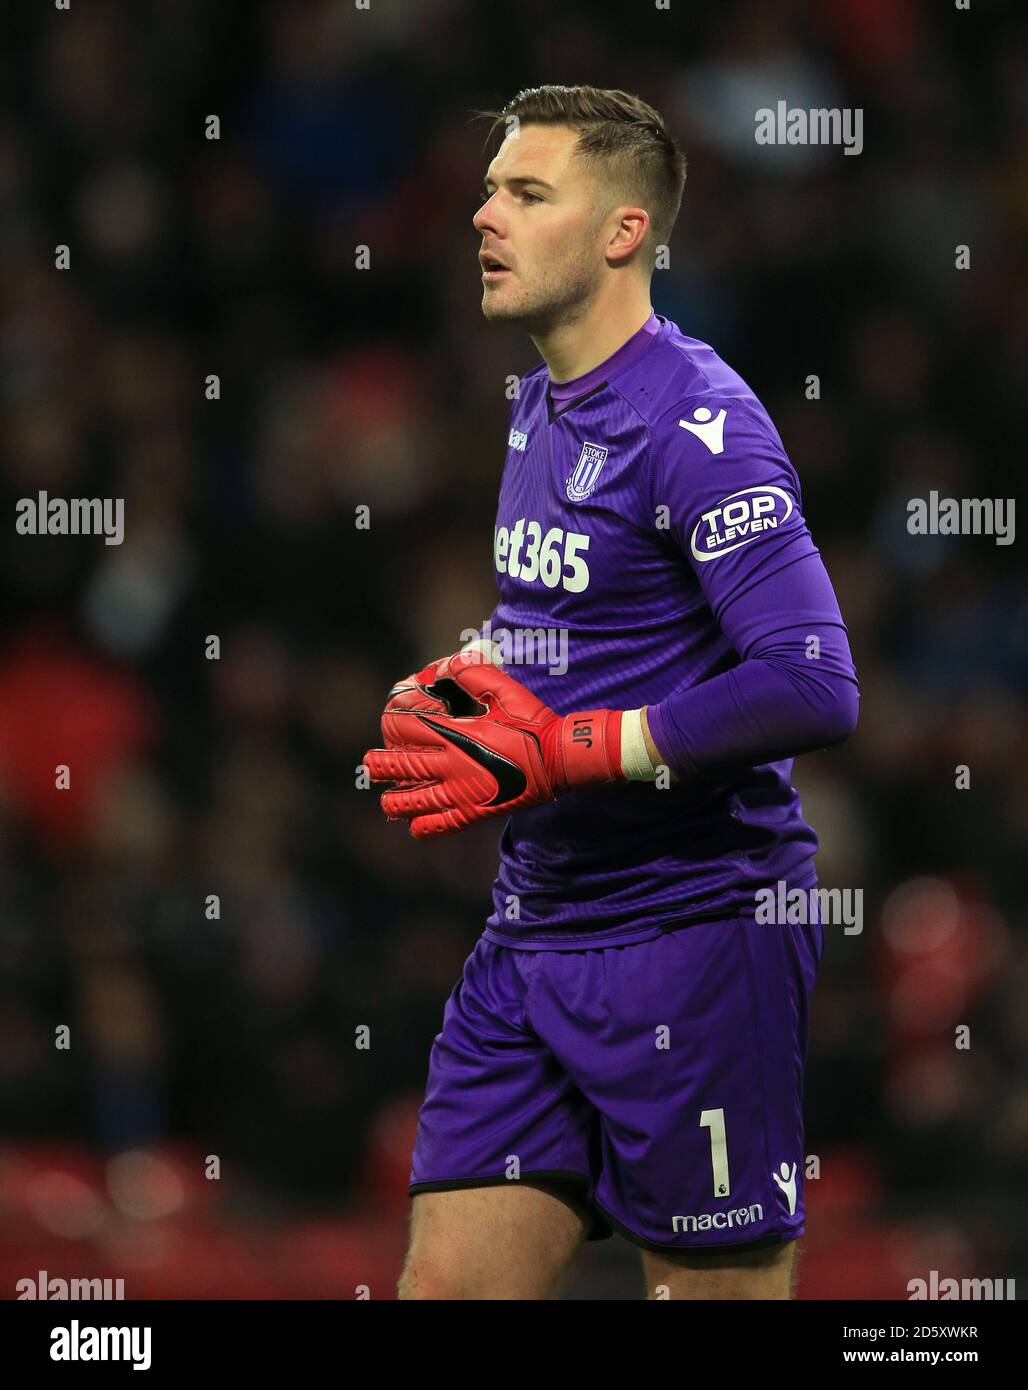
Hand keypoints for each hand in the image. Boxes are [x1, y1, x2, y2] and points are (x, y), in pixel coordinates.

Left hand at [364, 652, 624, 837]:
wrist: (559, 760)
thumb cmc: (532, 723)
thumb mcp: (505, 688)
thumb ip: (472, 672)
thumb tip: (446, 666)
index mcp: (454, 733)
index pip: (401, 727)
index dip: (393, 718)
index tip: (399, 716)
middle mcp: (449, 766)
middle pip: (393, 767)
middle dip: (379, 761)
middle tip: (376, 760)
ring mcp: (458, 793)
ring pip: (406, 803)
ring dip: (393, 797)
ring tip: (391, 793)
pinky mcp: (472, 814)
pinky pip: (434, 826)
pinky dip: (420, 825)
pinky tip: (417, 820)